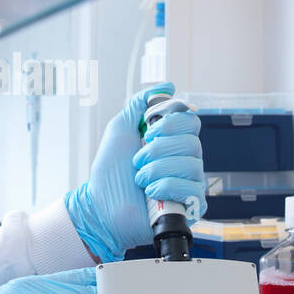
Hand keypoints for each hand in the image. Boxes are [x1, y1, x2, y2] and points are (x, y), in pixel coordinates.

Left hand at [64, 84, 206, 261]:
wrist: (101, 206)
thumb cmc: (110, 172)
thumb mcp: (121, 129)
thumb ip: (139, 104)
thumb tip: (167, 86)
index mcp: (173, 141)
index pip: (191, 121)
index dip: (170, 123)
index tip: (147, 132)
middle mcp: (185, 160)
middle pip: (193, 141)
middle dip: (158, 149)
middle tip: (137, 159)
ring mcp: (190, 183)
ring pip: (191, 164)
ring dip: (157, 169)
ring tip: (139, 178)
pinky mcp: (191, 205)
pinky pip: (192, 188)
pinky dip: (166, 186)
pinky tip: (151, 192)